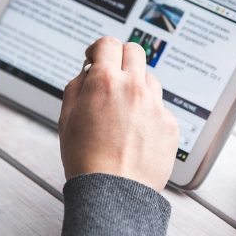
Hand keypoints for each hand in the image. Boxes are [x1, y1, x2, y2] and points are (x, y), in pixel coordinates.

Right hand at [58, 37, 179, 191]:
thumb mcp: (66, 117)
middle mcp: (134, 87)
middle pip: (135, 51)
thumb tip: (88, 71)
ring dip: (136, 86)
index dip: (99, 48)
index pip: (108, 43)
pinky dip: (149, 114)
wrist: (113, 192)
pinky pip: (160, 108)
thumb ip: (77, 86)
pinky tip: (136, 133)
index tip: (96, 58)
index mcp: (105, 82)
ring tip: (123, 111)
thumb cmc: (86, 159)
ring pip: (149, 79)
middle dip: (121, 57)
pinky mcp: (170, 124)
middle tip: (112, 74)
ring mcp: (156, 105)